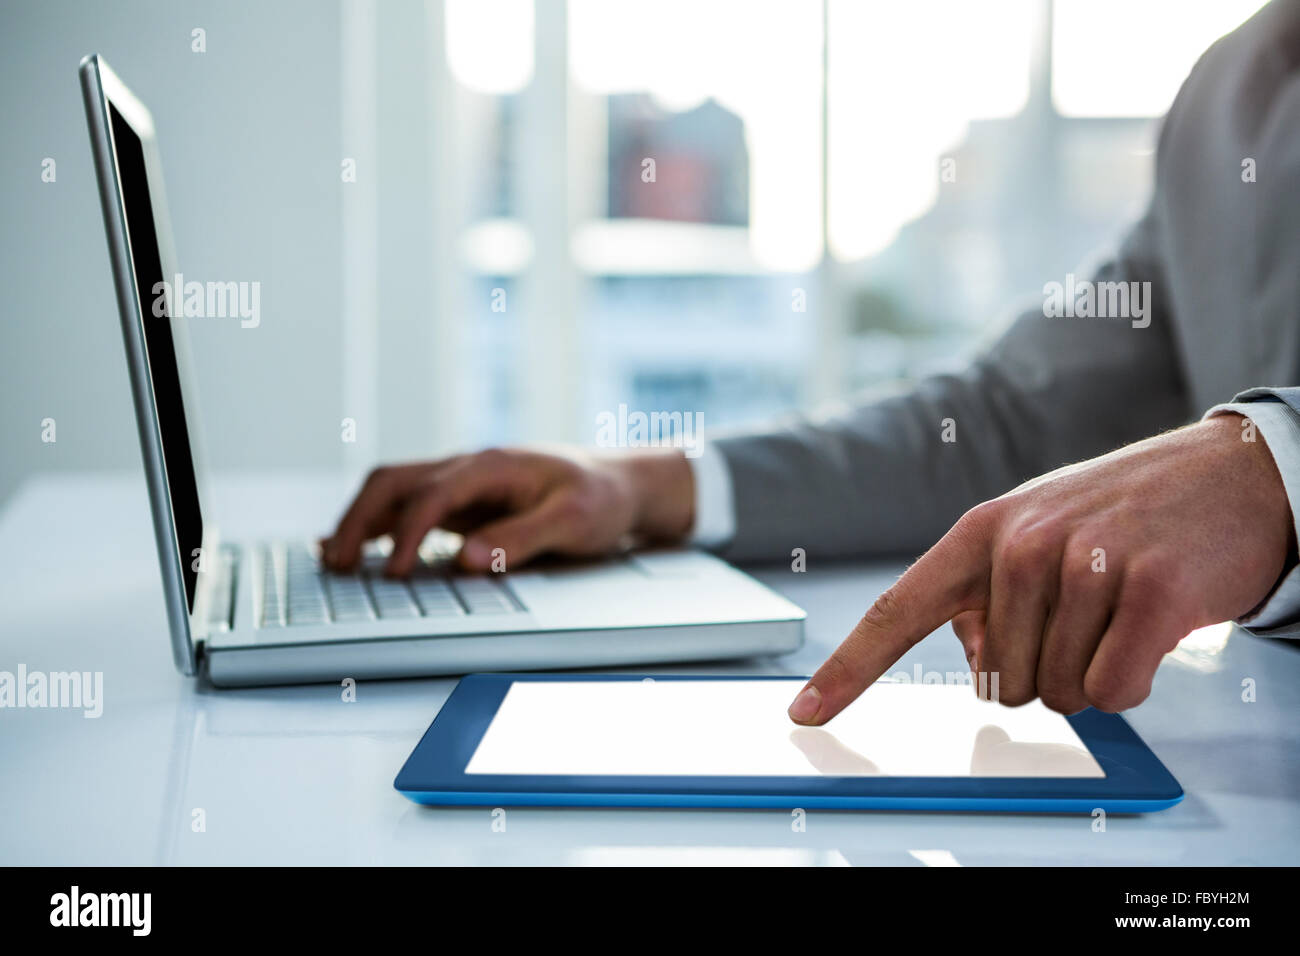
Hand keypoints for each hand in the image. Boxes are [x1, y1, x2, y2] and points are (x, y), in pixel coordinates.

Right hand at [320, 447, 694, 576]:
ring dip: (359, 520)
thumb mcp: (573, 521)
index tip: (396, 573)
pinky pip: (406, 506)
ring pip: (392, 490)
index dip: (409, 533)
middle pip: (395, 481)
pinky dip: (375, 525)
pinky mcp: (461, 502)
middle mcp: (468, 467)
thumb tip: (466, 559)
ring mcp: (460, 483)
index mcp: (492, 465)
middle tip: (337, 564)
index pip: (433, 495)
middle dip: (359, 519)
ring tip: (332, 560)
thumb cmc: (599, 499)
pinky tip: (353, 548)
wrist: (618, 484)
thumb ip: (521, 539)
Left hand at [788, 414, 1295, 722]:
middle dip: (1050, 667)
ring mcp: (1084, 564)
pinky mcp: (1149, 591)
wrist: (1230, 476)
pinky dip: (1135, 679)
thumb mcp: (1035, 536)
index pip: (895, 613)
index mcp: (980, 533)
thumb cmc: (1123, 517)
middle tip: (1091, 612)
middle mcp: (1020, 545)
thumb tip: (981, 660)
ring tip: (1123, 610)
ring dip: (1096, 672)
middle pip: (1003, 684)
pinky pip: (1113, 692)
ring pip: (1060, 694)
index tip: (804, 713)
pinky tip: (1153, 626)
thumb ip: (986, 597)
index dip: (846, 671)